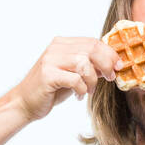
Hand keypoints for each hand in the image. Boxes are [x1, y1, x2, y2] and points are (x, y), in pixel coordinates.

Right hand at [8, 36, 123, 121]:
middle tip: (110, 78)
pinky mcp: (48, 75)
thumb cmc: (52, 89)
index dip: (110, 53)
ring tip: (89, 91)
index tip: (118, 66)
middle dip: (106, 64)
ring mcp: (50, 60)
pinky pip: (75, 79)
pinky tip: (78, 95)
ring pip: (84, 63)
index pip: (92, 42)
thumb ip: (90, 67)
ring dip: (92, 80)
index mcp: (62, 44)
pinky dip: (82, 89)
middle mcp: (56, 48)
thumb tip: (113, 64)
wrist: (26, 102)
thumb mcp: (75, 74)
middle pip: (91, 49)